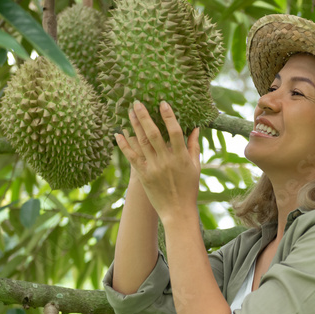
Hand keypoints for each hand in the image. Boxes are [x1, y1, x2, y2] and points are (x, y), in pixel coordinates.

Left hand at [115, 101, 200, 223]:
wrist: (177, 211)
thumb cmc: (189, 188)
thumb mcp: (196, 167)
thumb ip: (194, 146)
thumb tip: (196, 128)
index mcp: (181, 157)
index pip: (174, 132)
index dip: (168, 117)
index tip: (162, 103)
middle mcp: (166, 161)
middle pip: (153, 134)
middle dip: (144, 117)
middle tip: (137, 102)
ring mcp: (153, 168)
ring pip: (141, 143)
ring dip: (134, 126)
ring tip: (128, 112)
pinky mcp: (143, 176)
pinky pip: (132, 157)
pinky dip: (124, 145)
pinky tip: (118, 134)